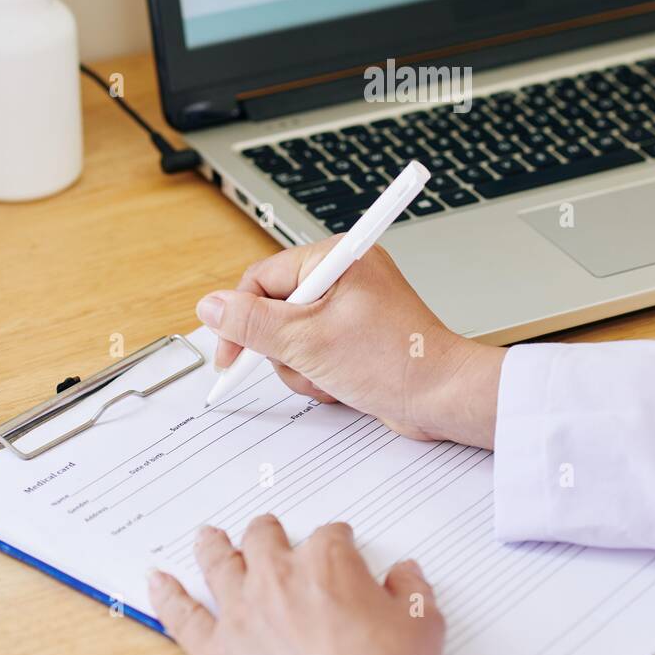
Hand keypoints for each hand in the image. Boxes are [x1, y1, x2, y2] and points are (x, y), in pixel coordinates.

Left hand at [148, 516, 442, 654]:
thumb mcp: (422, 626)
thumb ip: (412, 589)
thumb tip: (404, 573)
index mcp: (328, 562)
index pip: (330, 535)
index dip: (338, 543)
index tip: (341, 551)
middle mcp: (278, 577)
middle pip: (265, 538)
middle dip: (269, 533)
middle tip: (270, 535)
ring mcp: (242, 612)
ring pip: (218, 563)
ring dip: (214, 546)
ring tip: (208, 537)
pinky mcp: (216, 652)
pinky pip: (181, 615)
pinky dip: (166, 594)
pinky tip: (156, 580)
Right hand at [196, 241, 503, 447]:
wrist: (443, 396)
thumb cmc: (395, 360)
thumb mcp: (308, 342)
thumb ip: (252, 324)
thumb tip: (211, 307)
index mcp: (336, 258)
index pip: (263, 278)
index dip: (241, 317)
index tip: (229, 354)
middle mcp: (344, 276)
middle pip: (275, 312)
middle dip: (285, 349)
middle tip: (307, 362)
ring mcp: (350, 308)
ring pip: (292, 339)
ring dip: (303, 367)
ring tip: (332, 375)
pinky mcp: (355, 337)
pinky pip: (314, 354)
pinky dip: (320, 375)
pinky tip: (343, 384)